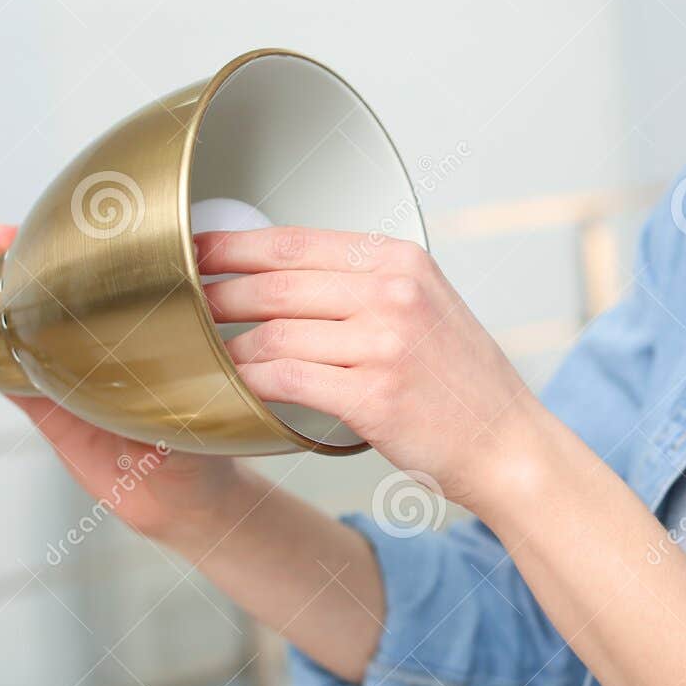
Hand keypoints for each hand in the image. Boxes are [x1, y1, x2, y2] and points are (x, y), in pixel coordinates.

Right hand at [0, 225, 250, 544]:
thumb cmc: (207, 445)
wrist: (185, 501)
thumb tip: (177, 352)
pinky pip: (12, 381)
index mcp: (145, 335)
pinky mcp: (52, 414)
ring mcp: (74, 378)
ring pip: (26, 330)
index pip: (107, 284)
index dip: (79, 254)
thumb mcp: (201, 404)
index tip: (61, 227)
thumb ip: (182, 382)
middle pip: (57, 298)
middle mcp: (104, 350)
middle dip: (22, 262)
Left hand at [196, 227, 545, 507]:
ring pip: (273, 335)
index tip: (190, 251)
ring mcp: (385, 343)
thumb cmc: (460, 384)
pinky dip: (250, 384)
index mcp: (401, 261)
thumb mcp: (425, 307)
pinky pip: (286, 380)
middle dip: (214, 295)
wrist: (506, 444)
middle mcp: (394, 293)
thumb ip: (365, 286)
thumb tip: (282, 275)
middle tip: (178, 307)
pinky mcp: (374, 395)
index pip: (295, 241)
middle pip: (274, 285)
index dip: (231, 246)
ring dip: (227, 349)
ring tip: (201, 356)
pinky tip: (232, 389)